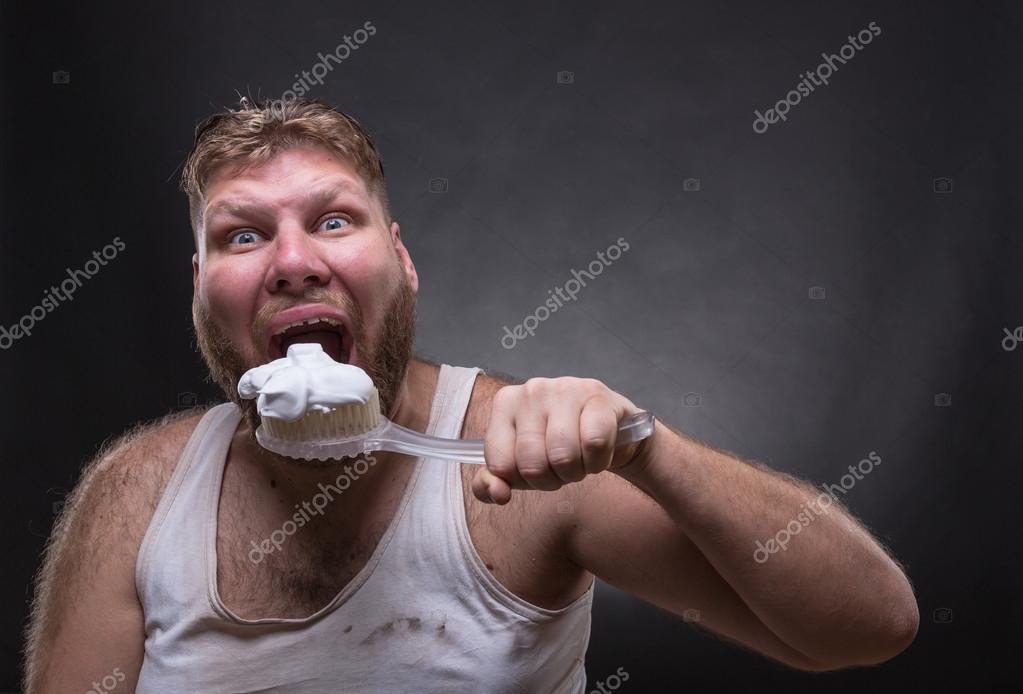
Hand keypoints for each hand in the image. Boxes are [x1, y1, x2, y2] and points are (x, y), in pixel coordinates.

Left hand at [471, 377, 646, 504]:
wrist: (607, 427)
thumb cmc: (558, 445)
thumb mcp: (520, 463)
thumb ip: (494, 483)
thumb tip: (499, 494)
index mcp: (505, 403)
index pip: (501, 464)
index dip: (521, 481)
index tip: (534, 473)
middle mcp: (531, 390)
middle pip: (532, 463)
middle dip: (550, 480)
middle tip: (561, 470)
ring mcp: (565, 388)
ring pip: (563, 455)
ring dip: (576, 472)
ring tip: (580, 461)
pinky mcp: (597, 394)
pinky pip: (594, 443)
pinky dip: (598, 460)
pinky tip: (597, 452)